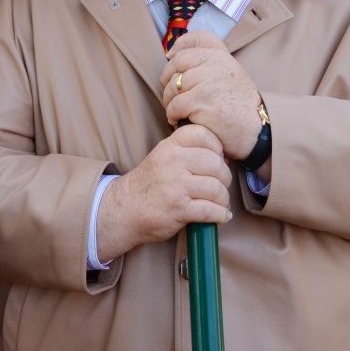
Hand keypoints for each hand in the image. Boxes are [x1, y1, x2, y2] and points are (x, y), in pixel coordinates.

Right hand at [95, 125, 231, 261]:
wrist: (125, 209)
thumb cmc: (150, 184)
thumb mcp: (163, 157)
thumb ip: (188, 152)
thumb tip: (224, 157)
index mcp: (170, 146)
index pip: (204, 135)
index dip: (217, 148)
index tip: (216, 161)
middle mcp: (172, 162)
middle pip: (216, 164)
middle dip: (224, 178)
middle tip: (220, 186)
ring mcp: (176, 185)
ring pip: (216, 188)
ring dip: (223, 199)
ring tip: (220, 203)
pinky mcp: (179, 208)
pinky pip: (211, 210)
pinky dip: (221, 215)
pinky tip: (221, 215)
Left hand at [160, 30, 263, 162]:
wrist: (259, 130)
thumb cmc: (241, 107)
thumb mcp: (231, 75)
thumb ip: (211, 65)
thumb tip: (175, 58)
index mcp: (222, 56)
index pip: (197, 38)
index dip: (180, 44)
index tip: (171, 56)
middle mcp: (215, 64)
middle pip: (177, 62)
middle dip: (168, 78)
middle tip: (171, 93)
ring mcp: (207, 81)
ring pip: (172, 86)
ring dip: (169, 100)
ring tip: (176, 110)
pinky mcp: (201, 101)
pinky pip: (174, 105)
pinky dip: (172, 114)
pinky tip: (178, 120)